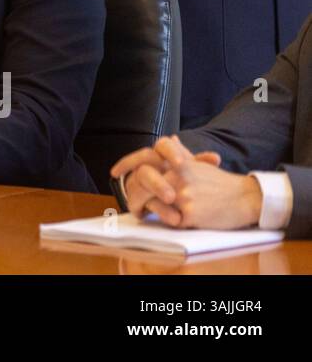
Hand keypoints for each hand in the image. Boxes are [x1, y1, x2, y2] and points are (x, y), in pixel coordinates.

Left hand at [110, 135, 261, 228]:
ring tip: (148, 215)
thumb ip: (182, 154)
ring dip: (148, 210)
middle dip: (133, 196)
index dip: (127, 163)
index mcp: (178, 162)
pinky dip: (172, 222)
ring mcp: (182, 193)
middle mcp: (177, 174)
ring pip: (152, 203)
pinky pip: (170, 221)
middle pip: (142, 182)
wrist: (247, 198)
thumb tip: (171, 139)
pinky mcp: (189, 213)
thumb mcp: (200, 166)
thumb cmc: (222, 183)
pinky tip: (179, 221)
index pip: (145, 156)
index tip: (114, 172)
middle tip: (134, 206)